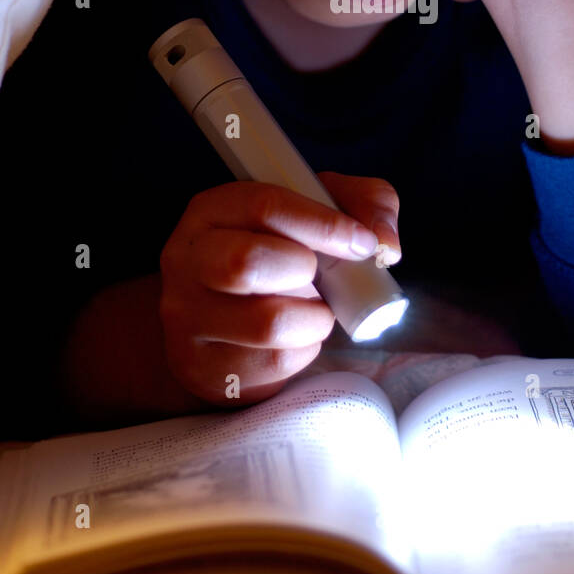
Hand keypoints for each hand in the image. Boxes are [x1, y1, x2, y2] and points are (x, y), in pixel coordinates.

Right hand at [158, 172, 400, 405]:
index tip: (361, 244)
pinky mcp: (206, 369)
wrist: (218, 319)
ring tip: (315, 309)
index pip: (265, 206)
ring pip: (268, 323)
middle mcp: (186, 261)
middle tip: (321, 277)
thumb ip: (363, 204)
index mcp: (211, 211)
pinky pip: (274, 364)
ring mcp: (189, 319)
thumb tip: (386, 245)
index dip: (324, 225)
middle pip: (246, 263)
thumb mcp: (315, 211)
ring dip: (315, 318)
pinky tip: (296, 337)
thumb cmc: (277, 252)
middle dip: (305, 270)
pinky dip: (305, 350)